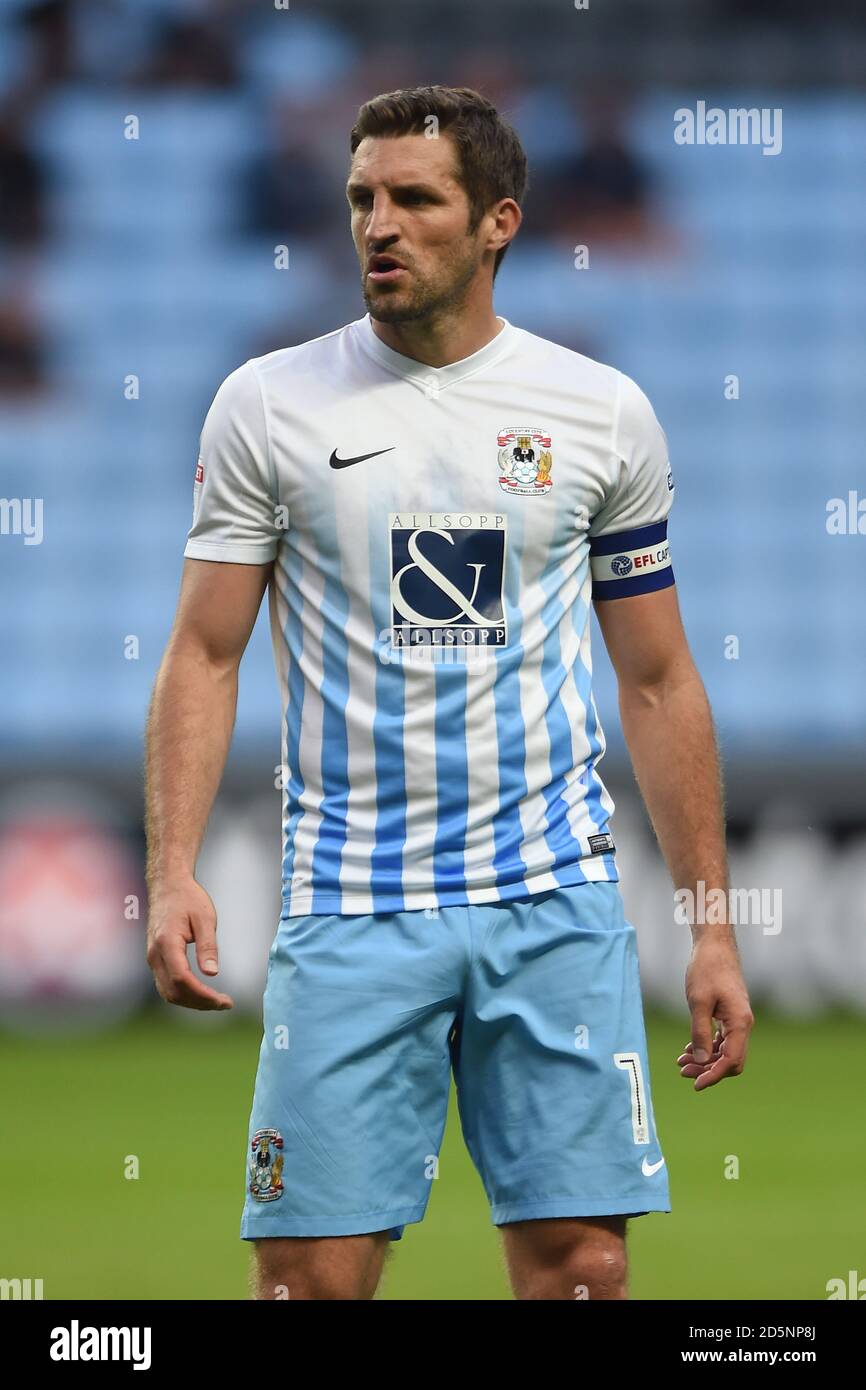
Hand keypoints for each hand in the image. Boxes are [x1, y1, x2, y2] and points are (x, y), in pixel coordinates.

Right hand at [146, 877, 233, 1010]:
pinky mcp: (155, 960)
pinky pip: (166, 985)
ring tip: (216, 1002)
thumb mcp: (205, 918)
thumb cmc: (188, 898)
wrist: (167, 886)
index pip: (182, 979)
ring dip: (191, 1002)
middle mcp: (155, 955)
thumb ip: (208, 946)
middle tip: (225, 1004)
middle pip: (173, 992)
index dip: (203, 995)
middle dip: (199, 1003)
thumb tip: (212, 973)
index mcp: (167, 943)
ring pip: (167, 993)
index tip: (224, 1001)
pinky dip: (184, 995)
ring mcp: (152, 958)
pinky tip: (202, 993)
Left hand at [679, 932, 752, 1089]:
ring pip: (725, 1051)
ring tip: (681, 1062)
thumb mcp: (698, 1002)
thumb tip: (702, 1062)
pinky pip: (722, 1039)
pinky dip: (707, 1047)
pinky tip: (689, 1049)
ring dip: (705, 1059)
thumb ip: (700, 1033)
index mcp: (740, 1023)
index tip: (695, 1084)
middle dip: (708, 1070)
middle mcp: (743, 1024)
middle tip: (683, 1071)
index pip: (731, 1061)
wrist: (715, 945)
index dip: (714, 1075)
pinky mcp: (729, 1015)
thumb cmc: (707, 969)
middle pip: (731, 1060)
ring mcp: (737, 1020)